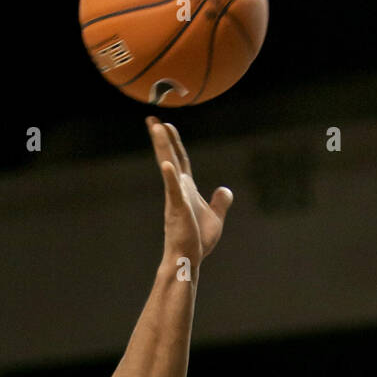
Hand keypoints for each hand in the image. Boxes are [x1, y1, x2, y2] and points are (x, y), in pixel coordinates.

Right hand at [147, 117, 232, 266]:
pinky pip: (173, 191)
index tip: (165, 124)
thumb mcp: (216, 218)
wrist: (188, 259)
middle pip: (171, 156)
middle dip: (162, 137)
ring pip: (169, 167)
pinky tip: (167, 165)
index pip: (180, 158)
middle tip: (152, 118)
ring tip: (156, 128)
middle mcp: (179, 189)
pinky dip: (171, 178)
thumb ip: (220, 202)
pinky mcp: (178, 210)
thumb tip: (225, 189)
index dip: (173, 141)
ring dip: (163, 148)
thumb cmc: (197, 241)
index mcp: (187, 188)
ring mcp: (176, 198)